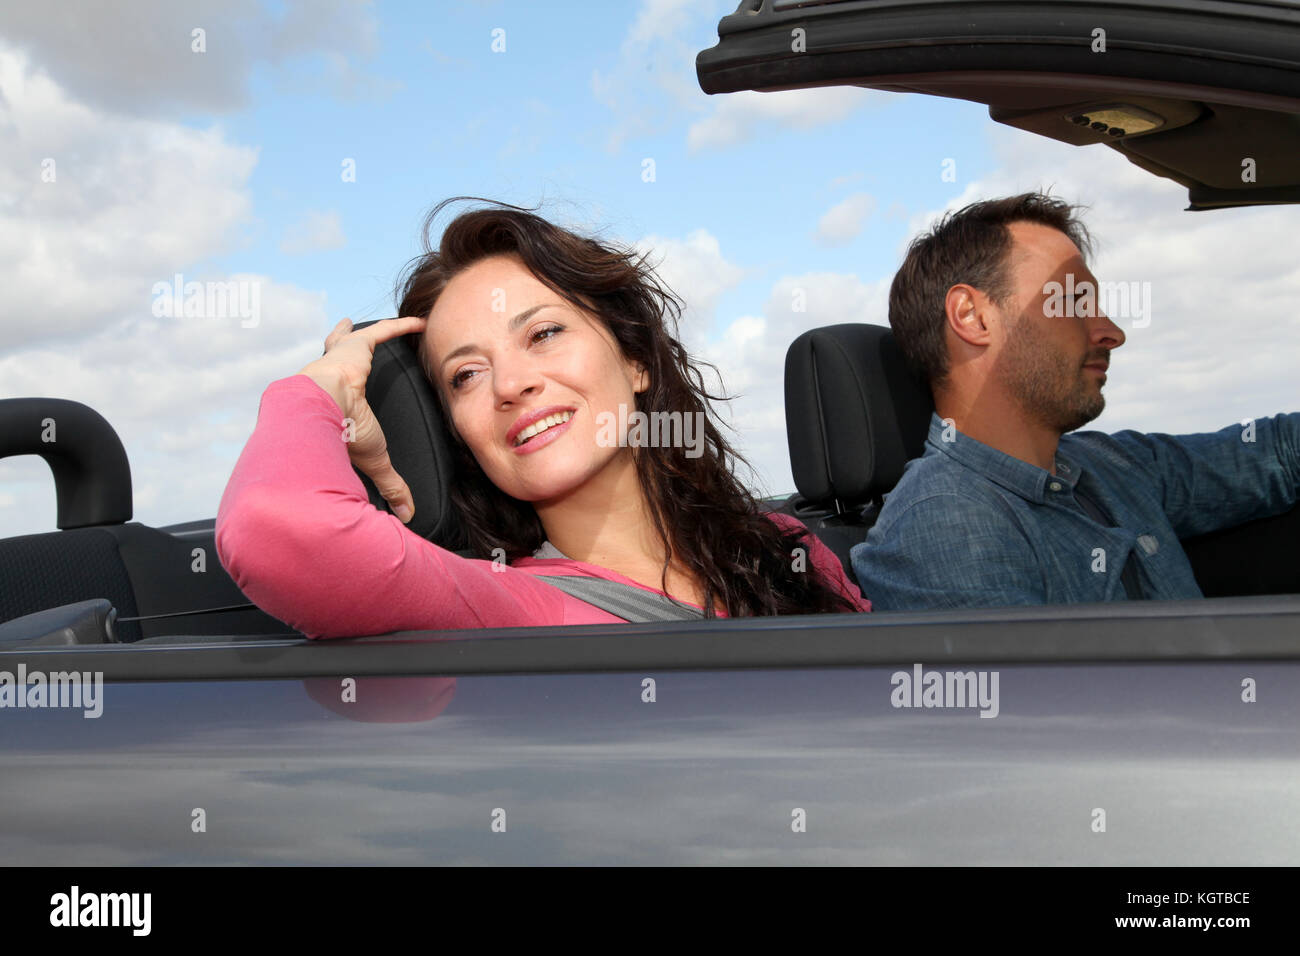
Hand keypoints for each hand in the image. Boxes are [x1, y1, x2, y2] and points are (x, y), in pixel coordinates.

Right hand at [297, 316, 428, 521]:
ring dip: (361, 331)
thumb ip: (393, 485)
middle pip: (333, 358)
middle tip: (343, 333)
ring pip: (353, 340)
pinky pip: (383, 332)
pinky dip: (402, 326)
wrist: (315, 412)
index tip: (342, 385)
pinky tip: (421, 322)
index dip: (336, 388)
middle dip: (338, 345)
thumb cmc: (337, 437)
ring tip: (365, 321)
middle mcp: (330, 377)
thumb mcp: (373, 462)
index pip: (331, 393)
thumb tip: (408, 515)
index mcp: (328, 403)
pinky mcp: (356, 348)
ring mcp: (341, 360)